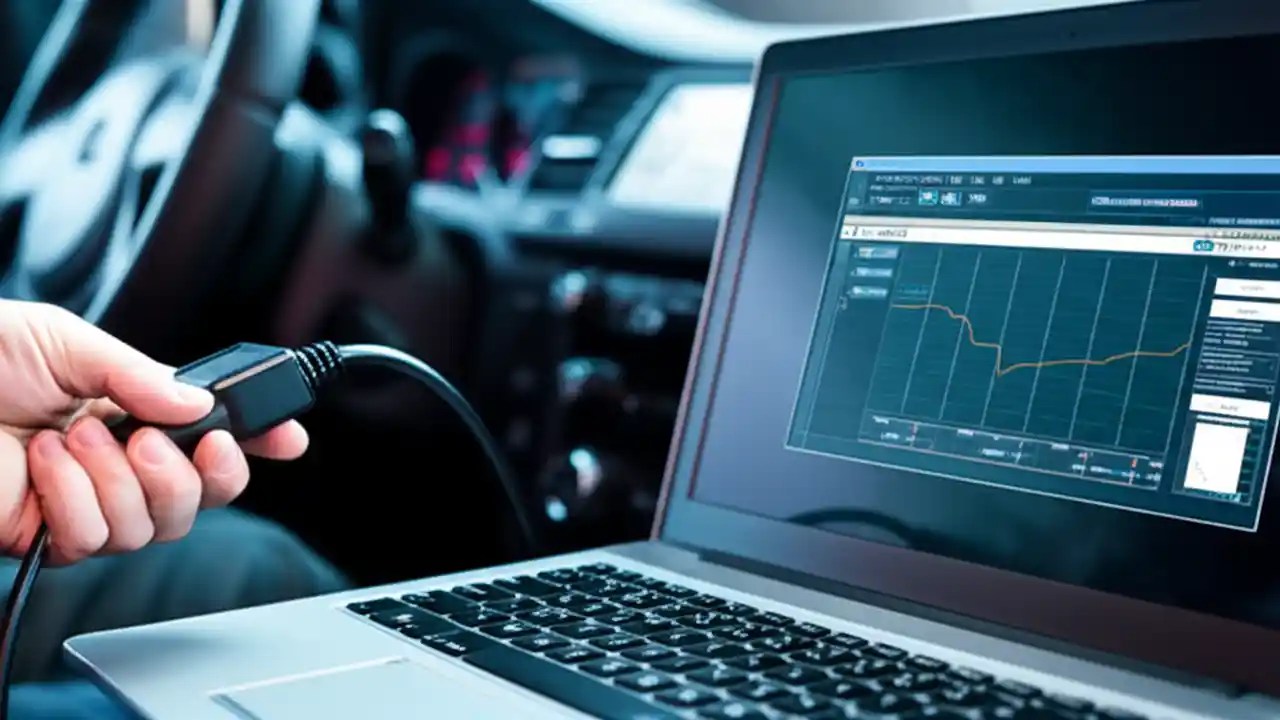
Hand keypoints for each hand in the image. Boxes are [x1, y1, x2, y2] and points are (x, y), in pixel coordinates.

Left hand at [0, 301, 307, 564]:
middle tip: (157, 439)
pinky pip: (93, 541)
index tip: (287, 439)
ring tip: (72, 438)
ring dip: (115, 480)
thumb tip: (196, 403)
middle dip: (195, 475)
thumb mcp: (69, 342)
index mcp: (132, 412)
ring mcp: (84, 503)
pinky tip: (42, 465)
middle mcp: (117, 463)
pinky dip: (71, 499)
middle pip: (199, 500)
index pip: (211, 438)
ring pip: (152, 528)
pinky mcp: (46, 537)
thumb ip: (141, 375)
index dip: (259, 443)